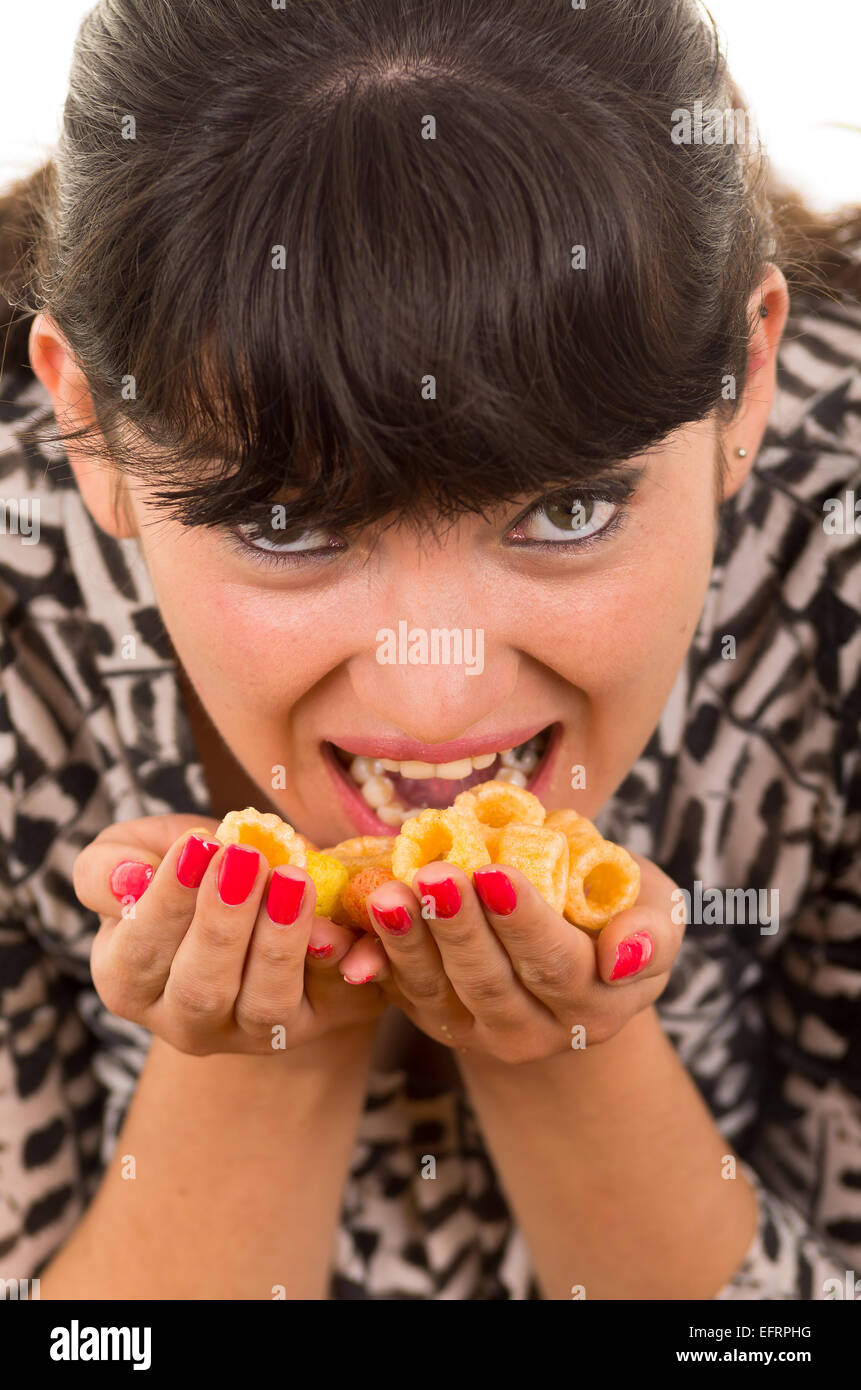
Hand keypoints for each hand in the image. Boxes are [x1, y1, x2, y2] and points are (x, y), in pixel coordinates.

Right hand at [74, 814, 384, 1055]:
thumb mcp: (139, 855)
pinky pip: (336, 1001)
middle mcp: (188, 1023)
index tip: (196, 845)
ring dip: (280, 943)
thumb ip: (106, 868)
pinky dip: (342, 965)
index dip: (166, 902)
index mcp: (130, 983)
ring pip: (266, 1006)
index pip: (138, 953)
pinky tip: (342, 928)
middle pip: (201, 991)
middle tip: (246, 859)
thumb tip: (125, 878)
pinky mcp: (319, 1020)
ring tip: (294, 880)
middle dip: (223, 924)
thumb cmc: (193, 872)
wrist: (268, 894)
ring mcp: (255, 1032)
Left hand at [335, 853, 683, 1063]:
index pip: (556, 964)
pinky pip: (404, 992)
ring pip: (439, 991)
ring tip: (387, 895)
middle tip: (433, 875)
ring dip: (408, 941)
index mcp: (595, 1005)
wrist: (571, 950)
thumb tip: (623, 954)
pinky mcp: (438, 1018)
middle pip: (490, 981)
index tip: (493, 874)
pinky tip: (362, 918)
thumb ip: (652, 931)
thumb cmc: (616, 913)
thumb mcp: (658, 913)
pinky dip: (380, 957)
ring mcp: (480, 1032)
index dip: (522, 921)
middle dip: (457, 927)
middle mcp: (536, 1032)